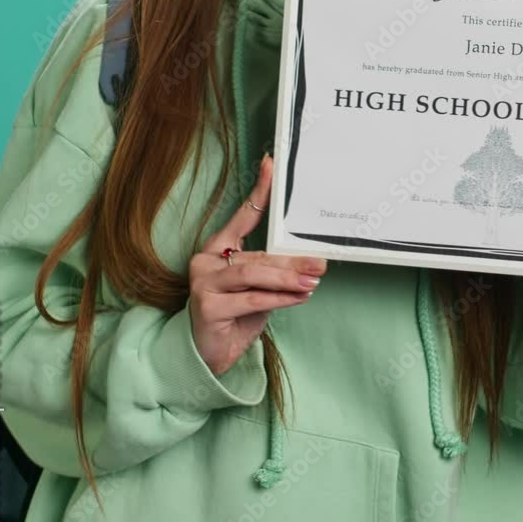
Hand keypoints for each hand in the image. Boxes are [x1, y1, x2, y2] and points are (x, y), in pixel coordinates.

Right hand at [189, 155, 326, 375]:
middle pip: (256, 253)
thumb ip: (272, 272)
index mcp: (217, 248)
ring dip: (287, 278)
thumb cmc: (234, 316)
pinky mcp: (207, 306)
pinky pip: (251, 299)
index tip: (271, 166)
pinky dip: (279, 299)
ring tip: (312, 281)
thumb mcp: (256, 289)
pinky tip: (298, 298)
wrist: (206, 355)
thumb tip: (310, 262)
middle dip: (291, 258)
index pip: (241, 215)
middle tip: (319, 261)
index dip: (258, 191)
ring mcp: (203, 282)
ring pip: (253, 274)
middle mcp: (206, 260)